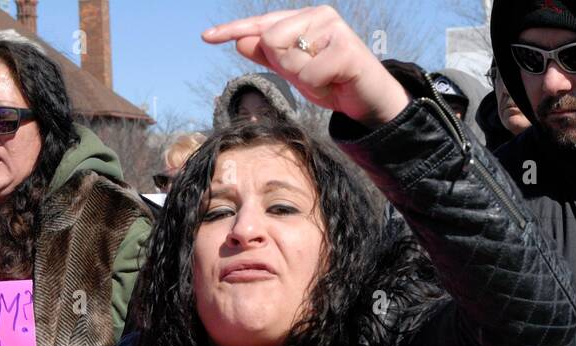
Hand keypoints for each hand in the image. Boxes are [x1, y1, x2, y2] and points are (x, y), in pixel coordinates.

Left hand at [203, 5, 410, 127]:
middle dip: (286, 67)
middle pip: (271, 40)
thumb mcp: (295, 72)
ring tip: (325, 77)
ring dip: (303, 77)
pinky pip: (310, 74)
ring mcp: (333, 28)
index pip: (261, 24)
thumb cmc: (332, 82)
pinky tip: (336, 81)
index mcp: (303, 19)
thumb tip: (241, 41)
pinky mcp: (346, 47)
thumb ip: (270, 58)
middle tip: (313, 75)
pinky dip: (319, 87)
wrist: (368, 99)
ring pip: (288, 57)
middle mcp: (318, 16)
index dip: (233, 30)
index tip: (207, 37)